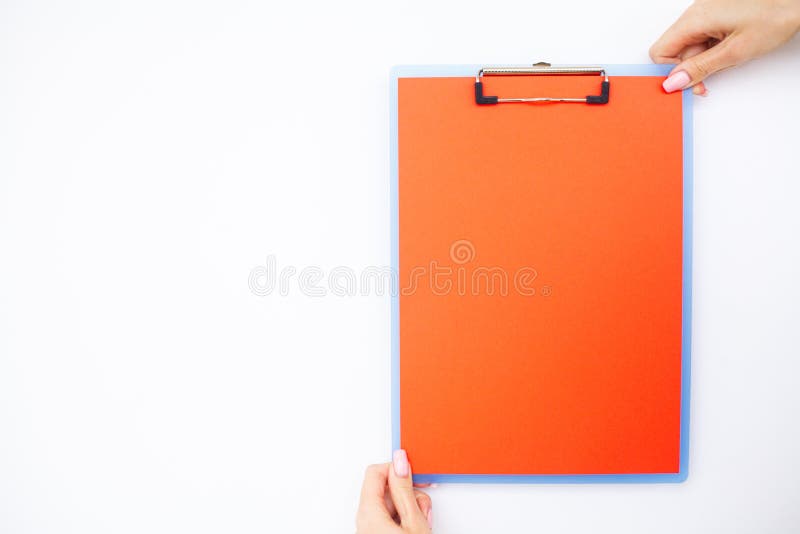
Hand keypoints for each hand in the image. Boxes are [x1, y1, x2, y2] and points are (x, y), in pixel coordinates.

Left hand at [356, 450, 432, 533]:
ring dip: (410, 508)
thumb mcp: (413, 521)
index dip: (398, 469)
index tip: (414, 472)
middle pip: (385, 490)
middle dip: (408, 493)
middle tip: (422, 506)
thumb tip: (400, 462)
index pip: (375, 472)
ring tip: (422, 522)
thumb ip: (404, 489)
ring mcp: (370, 531)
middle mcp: (364, 523)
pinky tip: (417, 528)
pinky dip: (405, 520)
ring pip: (390, 505)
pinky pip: (389, 519)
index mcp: (368, 513)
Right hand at [650, 0, 799, 94]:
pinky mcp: (717, 14)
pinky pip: (703, 37)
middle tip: (706, 84)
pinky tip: (729, 52)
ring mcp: (707, 13)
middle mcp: (696, 13)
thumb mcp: (735, 51)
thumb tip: (673, 82)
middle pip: (675, 50)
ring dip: (703, 61)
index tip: (683, 86)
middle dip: (689, 70)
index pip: (660, 52)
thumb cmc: (776, 13)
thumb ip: (700, 68)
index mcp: (695, 19)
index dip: (669, 73)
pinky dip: (712, 50)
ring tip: (727, 63)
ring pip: (690, 46)